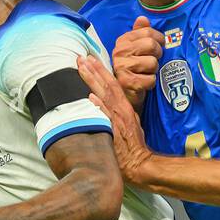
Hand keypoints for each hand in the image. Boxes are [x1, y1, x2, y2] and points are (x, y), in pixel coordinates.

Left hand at [77, 52, 154, 186]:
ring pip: (104, 95)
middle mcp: (119, 110)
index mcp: (124, 106)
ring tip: (82, 67)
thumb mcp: (129, 122)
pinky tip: (91, 96)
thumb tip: (99, 100)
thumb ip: (117, 110)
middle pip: (105, 85)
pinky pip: (105, 116)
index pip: (112, 83)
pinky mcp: (114, 130)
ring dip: (92, 80)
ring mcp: (116, 119)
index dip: (101, 70)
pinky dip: (99, 105)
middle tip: (81, 57)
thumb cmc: (134, 145)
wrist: (139, 163)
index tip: (90, 58)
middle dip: (93, 70)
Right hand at [111, 15, 163, 110]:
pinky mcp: (128, 82)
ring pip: (152, 63)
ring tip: (146, 73)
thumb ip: (140, 33)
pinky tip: (144, 84)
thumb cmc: (134, 70)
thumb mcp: (136, 49)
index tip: (158, 47)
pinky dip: (151, 83)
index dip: (159, 40)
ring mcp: (122, 67)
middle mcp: (119, 52)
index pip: (147, 32)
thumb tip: (142, 18)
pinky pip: (150, 79)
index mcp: (122, 41)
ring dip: (153, 70)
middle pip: (151, 45)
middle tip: (153, 62)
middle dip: (157, 55)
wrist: (126, 95)